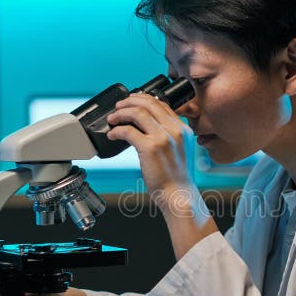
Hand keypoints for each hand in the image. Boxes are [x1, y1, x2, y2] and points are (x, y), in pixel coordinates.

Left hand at [106, 92, 217, 259]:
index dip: (144, 100)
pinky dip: (116, 130)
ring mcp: (163, 138)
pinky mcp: (149, 148)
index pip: (162, 104)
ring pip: (137, 112)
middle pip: (149, 103)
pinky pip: (127, 131)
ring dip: (121, 113)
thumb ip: (169, 136)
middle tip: (119, 106)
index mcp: (183, 129)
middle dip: (130, 100)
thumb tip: (147, 127)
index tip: (133, 102)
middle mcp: (175, 130)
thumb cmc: (176, 178)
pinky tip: (112, 135)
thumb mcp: (180, 151)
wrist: (178, 195)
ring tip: (112, 118)